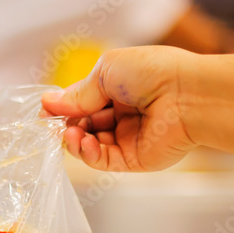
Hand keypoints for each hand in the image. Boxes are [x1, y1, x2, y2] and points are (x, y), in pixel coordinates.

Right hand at [41, 46, 196, 170]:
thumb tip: (48, 103)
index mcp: (120, 89)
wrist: (187, 94)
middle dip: (67, 124)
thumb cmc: (153, 72)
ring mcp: (129, 138)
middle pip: (84, 125)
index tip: (47, 109)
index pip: (84, 102)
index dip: (65, 107)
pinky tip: (82, 142)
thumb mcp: (106, 72)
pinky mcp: (135, 159)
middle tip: (53, 124)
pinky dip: (88, 154)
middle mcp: (124, 114)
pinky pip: (104, 160)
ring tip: (70, 133)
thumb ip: (78, 93)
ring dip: (75, 140)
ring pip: (91, 145)